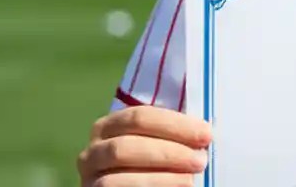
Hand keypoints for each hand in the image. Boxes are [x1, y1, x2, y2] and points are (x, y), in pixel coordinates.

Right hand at [77, 106, 211, 185]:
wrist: (140, 186)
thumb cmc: (155, 164)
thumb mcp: (162, 143)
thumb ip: (174, 135)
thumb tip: (205, 131)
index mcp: (111, 125)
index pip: (140, 116)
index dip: (175, 125)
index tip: (206, 134)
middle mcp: (94, 149)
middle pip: (127, 145)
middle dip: (168, 152)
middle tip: (200, 160)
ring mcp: (89, 177)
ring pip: (115, 178)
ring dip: (158, 178)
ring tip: (189, 181)